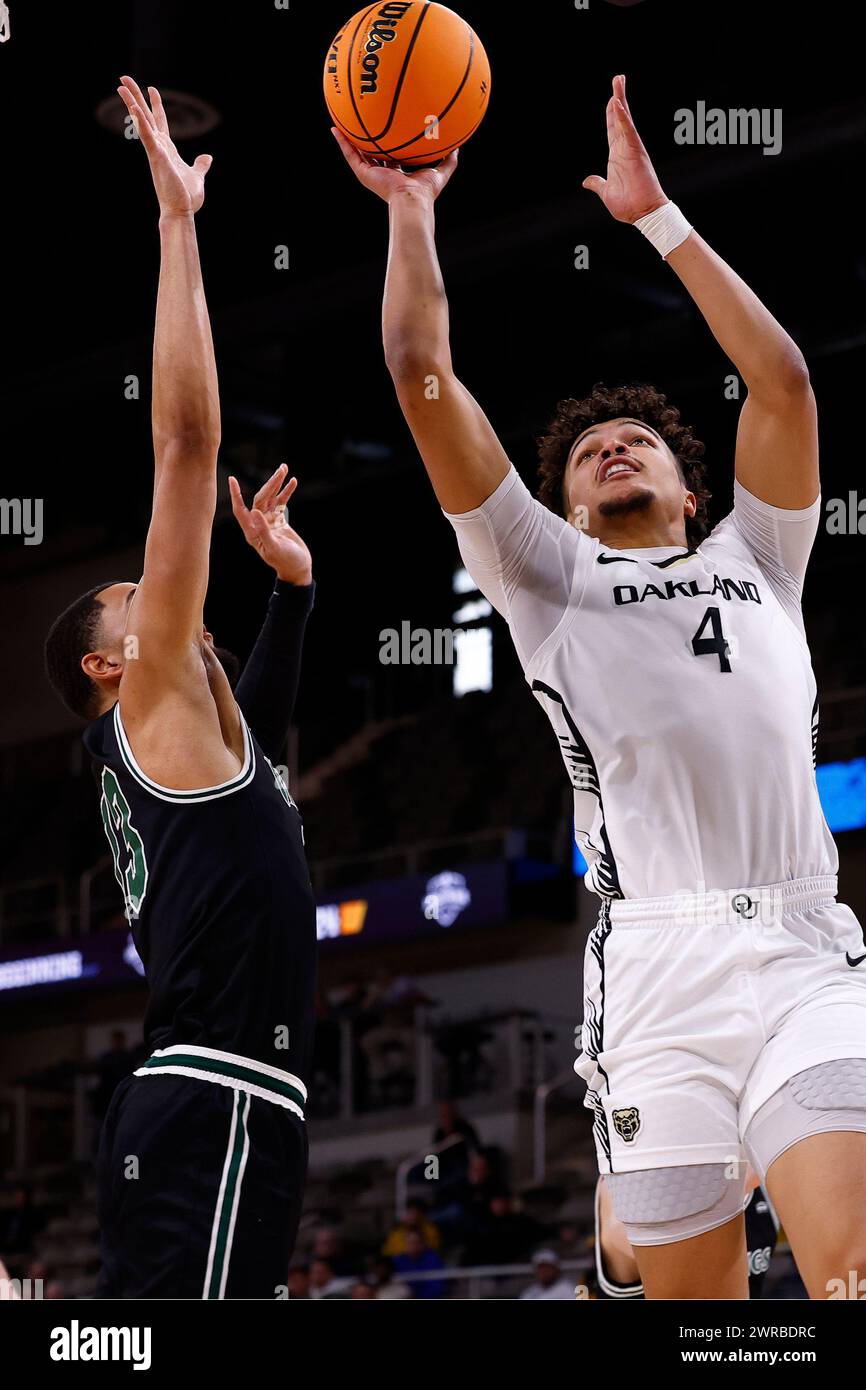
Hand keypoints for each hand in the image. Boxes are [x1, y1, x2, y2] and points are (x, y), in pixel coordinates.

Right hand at [118, 76, 211, 216]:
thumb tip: (207, 158)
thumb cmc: (186, 197)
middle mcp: (158, 147)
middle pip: (145, 116)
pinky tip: (134, 108)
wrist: (181, 212)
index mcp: (167, 149)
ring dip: (131, 103)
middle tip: (123, 78)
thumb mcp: (197, 176)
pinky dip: (140, 123)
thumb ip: (200, 165)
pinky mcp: (157, 158)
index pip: (160, 122)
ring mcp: (156, 151)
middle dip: (135, 96)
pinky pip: (147, 137)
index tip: (152, 89)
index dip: (156, 105)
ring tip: (120, 86)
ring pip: (141, 122)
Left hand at [229, 466, 312, 585]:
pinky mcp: (279, 521)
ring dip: (278, 484)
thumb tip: (255, 512)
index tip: (232, 479)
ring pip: (271, 498)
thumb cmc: (286, 562)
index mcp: (252, 532)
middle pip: (260, 499)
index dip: (236, 495)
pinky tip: (293, 482)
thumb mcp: (274, 548)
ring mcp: (269, 521)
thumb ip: (264, 531)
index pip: (240, 509)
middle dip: (270, 483)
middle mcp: (258, 524)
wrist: (298, 568)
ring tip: (285, 469)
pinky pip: (282, 502)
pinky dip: (287, 492)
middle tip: (280, 470)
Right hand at [331, 127, 457, 204]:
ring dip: (349, 139)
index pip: (390, 158)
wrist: (412, 200)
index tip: (387, 134)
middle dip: (368, 142)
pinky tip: (335, 129)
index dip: (388, 146)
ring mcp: (372, 174)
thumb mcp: (440, 172)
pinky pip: (350, 155)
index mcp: (397, 175)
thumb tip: (458, 146)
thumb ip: (449, 160)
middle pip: (372, 154)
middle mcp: (383, 174)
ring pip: (357, 153)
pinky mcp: (364, 174)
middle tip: (364, 125)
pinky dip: (342, 142)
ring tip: (341, 124)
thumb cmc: (426, 192)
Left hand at [582, 75, 666, 223]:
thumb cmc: (629, 205)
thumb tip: (587, 181)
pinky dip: (623, 118)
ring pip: (625, 119)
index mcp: (617, 155)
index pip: (613, 128)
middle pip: (620, 117)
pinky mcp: (636, 153)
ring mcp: (631, 148)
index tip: (611, 97)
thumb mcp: (606, 192)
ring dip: (620, 99)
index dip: (611, 113)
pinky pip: (628, 132)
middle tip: (618, 78)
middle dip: (617, 97)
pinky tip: (618, 104)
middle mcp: (625, 148)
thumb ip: (597, 183)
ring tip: (618, 81)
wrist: (643, 214)